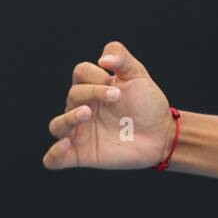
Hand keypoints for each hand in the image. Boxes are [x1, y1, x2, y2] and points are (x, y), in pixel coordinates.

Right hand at [43, 41, 174, 170]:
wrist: (162, 134)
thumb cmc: (148, 104)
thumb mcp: (138, 75)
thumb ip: (121, 58)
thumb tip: (103, 59)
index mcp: (92, 88)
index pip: (80, 73)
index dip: (94, 74)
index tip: (114, 80)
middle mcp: (82, 108)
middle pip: (72, 95)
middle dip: (92, 92)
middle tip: (116, 96)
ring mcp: (80, 133)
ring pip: (57, 125)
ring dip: (68, 119)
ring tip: (86, 114)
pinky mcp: (83, 155)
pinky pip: (55, 159)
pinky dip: (55, 154)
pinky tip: (66, 145)